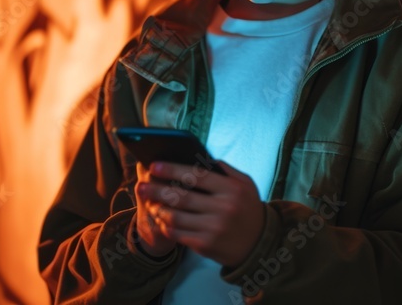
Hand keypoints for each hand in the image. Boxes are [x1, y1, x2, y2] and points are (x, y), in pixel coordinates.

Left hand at [137, 160, 264, 267]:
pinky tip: (161, 219)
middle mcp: (223, 208)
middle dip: (157, 190)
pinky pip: (178, 233)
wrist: (260, 245)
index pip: (196, 175)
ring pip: (176, 216)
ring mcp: (213, 228)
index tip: (154, 166)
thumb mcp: (245, 184)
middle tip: (141, 185)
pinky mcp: (206, 245)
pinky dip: (166, 226)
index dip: (172, 170)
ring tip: (149, 203)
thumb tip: (199, 157)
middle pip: (181, 196)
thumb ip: (225, 169)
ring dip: (158, 209)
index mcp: (231, 189)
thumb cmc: (248, 209)